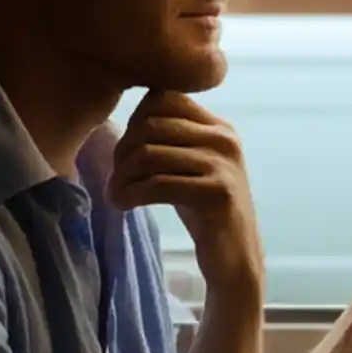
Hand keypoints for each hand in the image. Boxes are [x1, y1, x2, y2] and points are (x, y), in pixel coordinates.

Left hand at [109, 90, 262, 298]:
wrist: (235, 255)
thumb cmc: (205, 209)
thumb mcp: (193, 164)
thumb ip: (173, 139)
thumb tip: (125, 120)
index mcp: (219, 127)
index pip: (164, 97)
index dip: (135, 120)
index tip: (129, 151)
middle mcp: (225, 139)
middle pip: (150, 124)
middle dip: (123, 151)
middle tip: (117, 177)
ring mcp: (223, 166)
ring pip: (149, 153)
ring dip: (121, 176)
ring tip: (116, 193)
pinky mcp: (216, 194)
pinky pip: (157, 184)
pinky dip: (130, 194)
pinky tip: (122, 205)